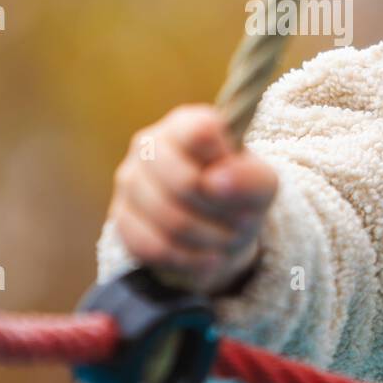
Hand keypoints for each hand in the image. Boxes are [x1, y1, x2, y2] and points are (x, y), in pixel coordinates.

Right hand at [108, 104, 276, 295]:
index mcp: (186, 123)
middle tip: (243, 221)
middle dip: (222, 212)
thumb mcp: (261, 185)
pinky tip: (206, 257)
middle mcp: (150, 144)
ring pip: (169, 219)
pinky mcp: (120, 218)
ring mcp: (130, 180)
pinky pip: (153, 246)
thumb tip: (215, 181)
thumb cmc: (236, 195)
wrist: (215, 231)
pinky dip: (188, 259)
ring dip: (210, 238)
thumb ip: (251, 177)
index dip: (225, 164)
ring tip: (227, 240)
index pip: (201, 133)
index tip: (237, 178)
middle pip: (184, 182)